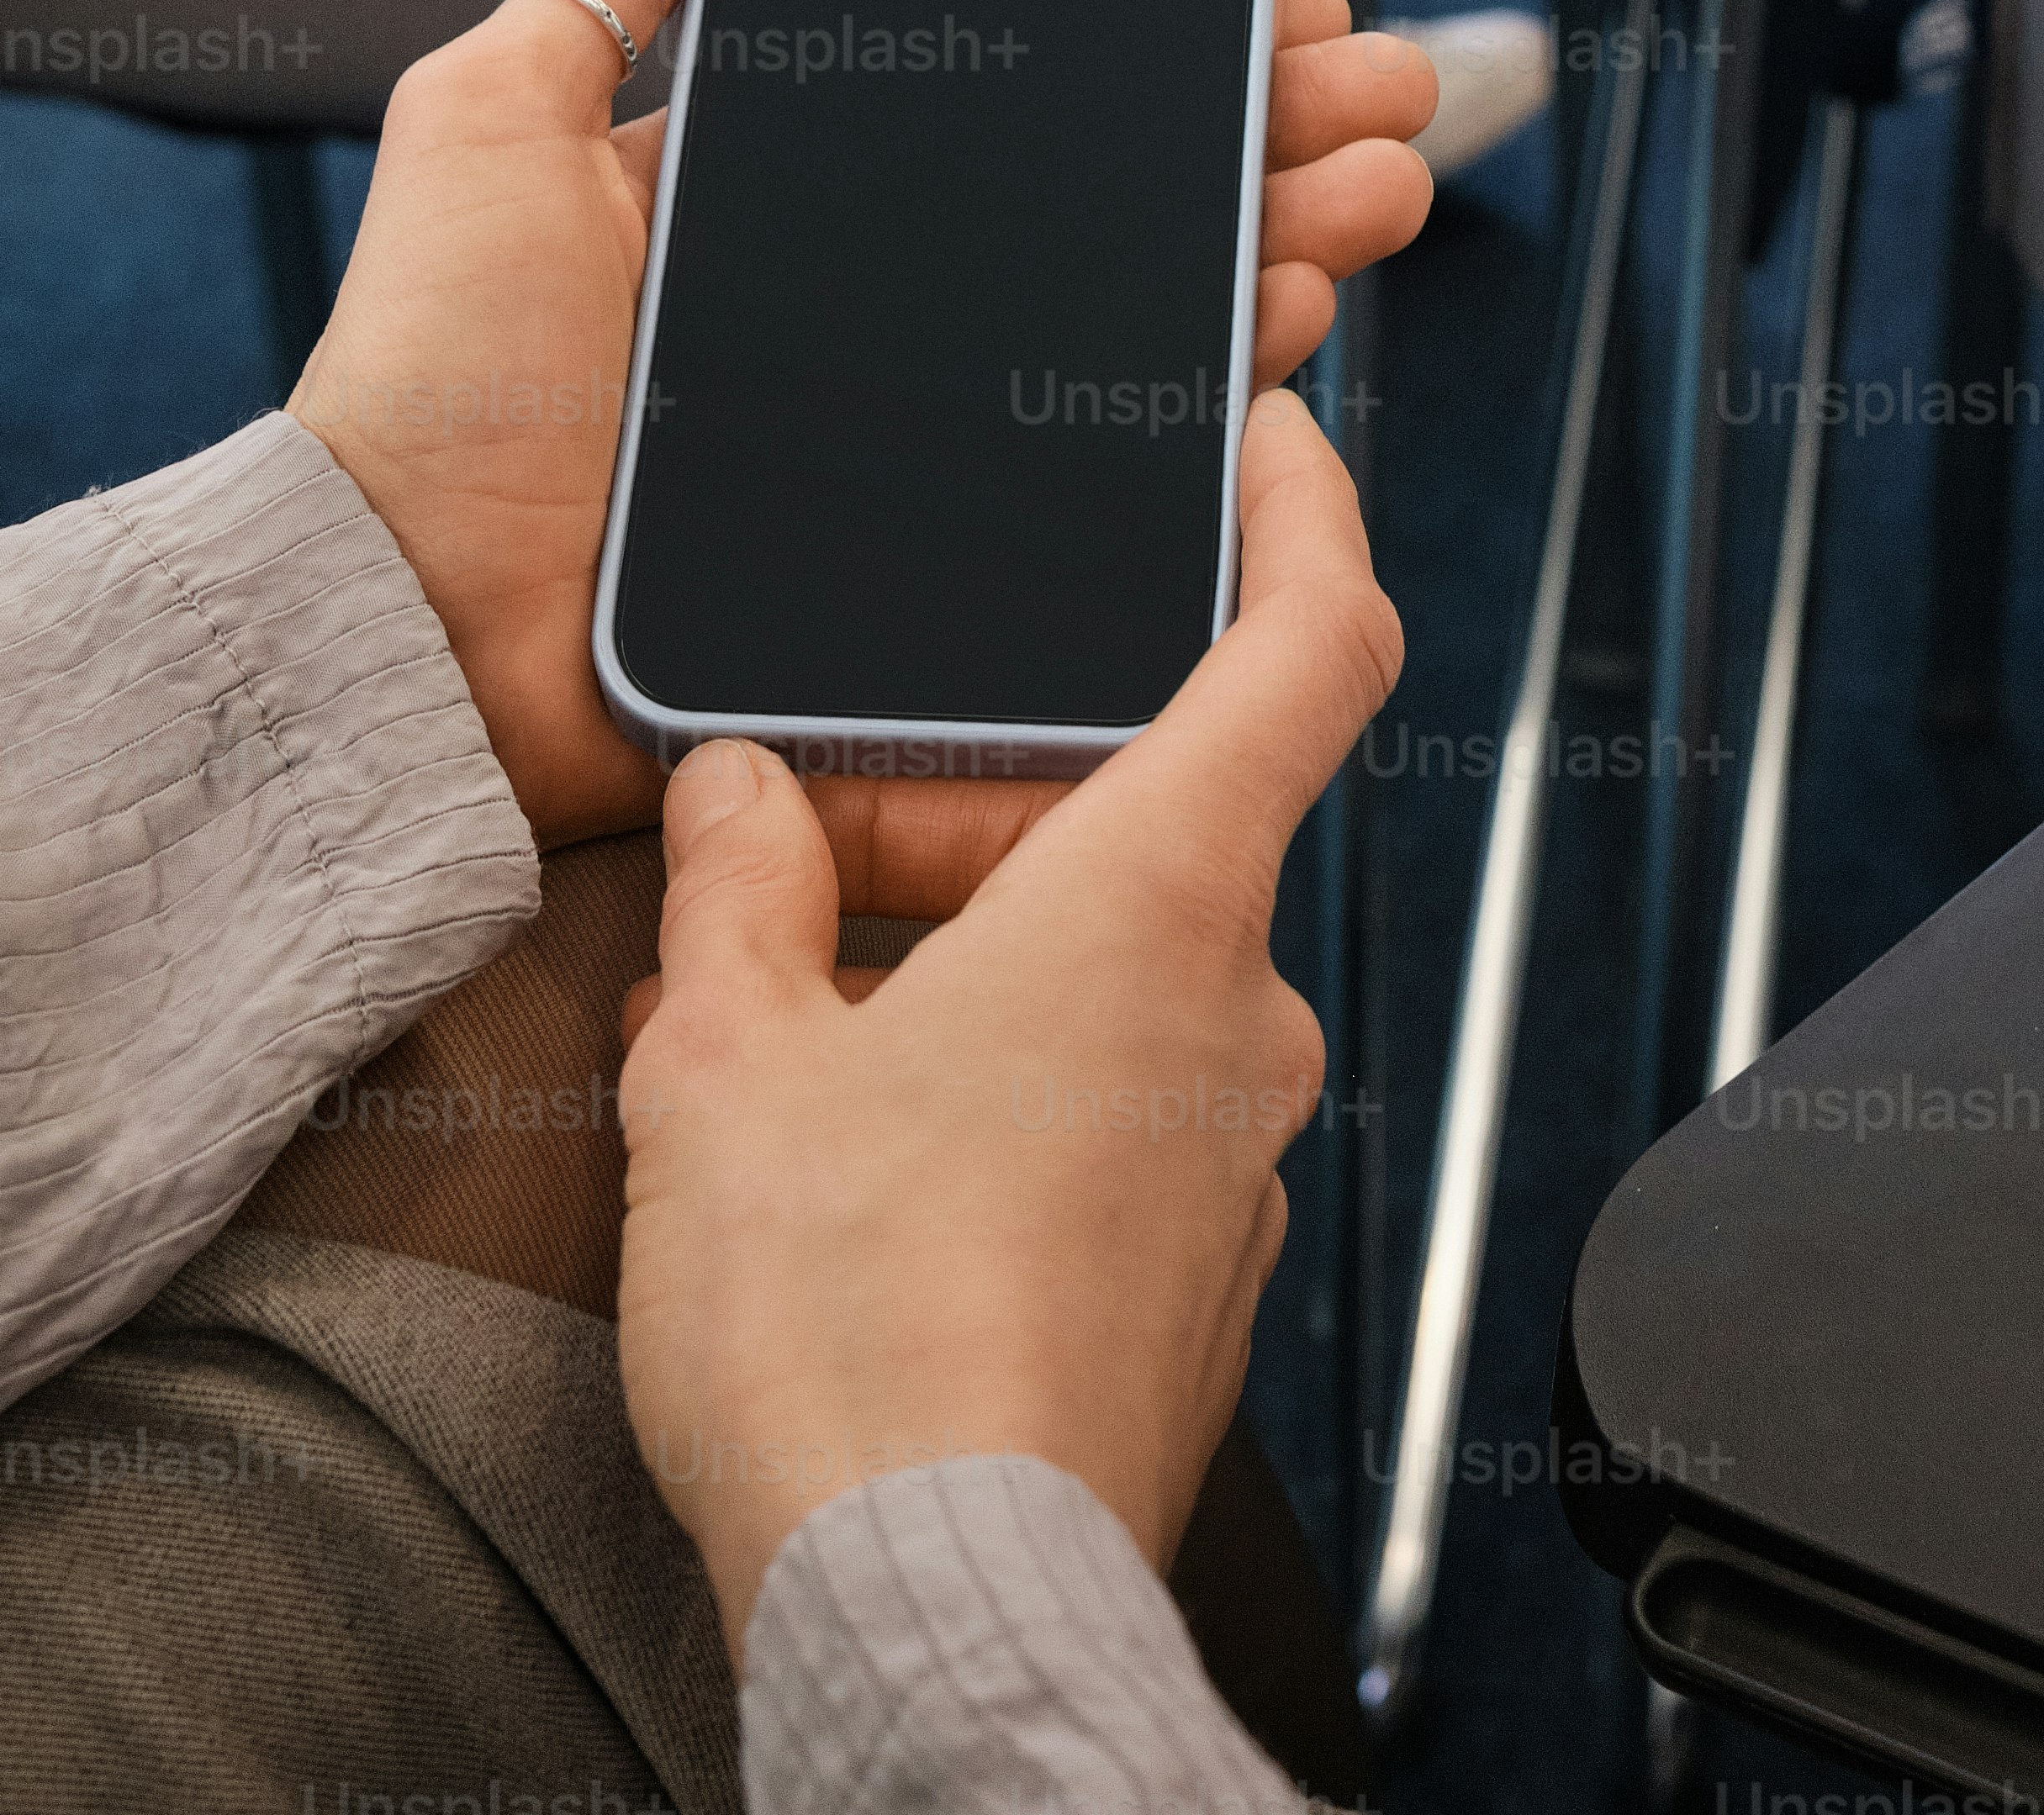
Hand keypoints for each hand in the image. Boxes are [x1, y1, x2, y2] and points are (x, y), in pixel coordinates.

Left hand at [292, 0, 1437, 849]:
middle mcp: (874, 319)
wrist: (408, 621)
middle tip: (1374, 91)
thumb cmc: (430, 386)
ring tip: (1373, 190)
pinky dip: (1224, 408)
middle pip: (1117, 208)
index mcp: (790, 209)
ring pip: (1148, 332)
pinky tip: (1292, 333)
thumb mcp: (490, 127)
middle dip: (1267, 138)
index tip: (1259, 1)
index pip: (1014, 105)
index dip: (1147, 51)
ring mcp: (916, 443)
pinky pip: (1116, 484)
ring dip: (1282, 246)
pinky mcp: (938, 563)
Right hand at [615, 391, 1399, 1650]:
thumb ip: (740, 896)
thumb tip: (739, 801)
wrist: (933, 1611)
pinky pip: (1113, 1112)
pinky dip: (1005, 1082)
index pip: (1316, 638)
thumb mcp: (728, 1062)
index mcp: (1165, 900)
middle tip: (827, 820)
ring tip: (788, 1006)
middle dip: (997, 802)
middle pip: (1159, 819)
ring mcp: (1232, 1155)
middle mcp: (1239, 1010)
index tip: (1277, 432)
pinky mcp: (1195, 1278)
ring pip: (1123, 975)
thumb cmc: (853, 1335)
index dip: (1311, 508)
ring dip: (982, 958)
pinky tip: (857, 1145)